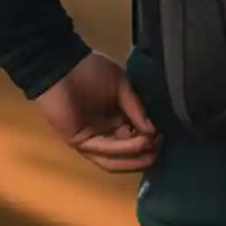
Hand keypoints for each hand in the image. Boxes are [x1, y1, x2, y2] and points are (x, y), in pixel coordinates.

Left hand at [34, 52, 162, 172]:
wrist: (62, 67)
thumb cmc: (91, 70)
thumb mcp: (121, 86)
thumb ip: (135, 108)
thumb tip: (152, 130)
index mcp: (116, 118)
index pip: (135, 137)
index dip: (150, 139)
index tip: (163, 136)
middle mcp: (105, 132)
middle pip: (126, 154)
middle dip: (144, 154)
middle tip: (160, 148)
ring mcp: (92, 139)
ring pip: (114, 159)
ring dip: (134, 158)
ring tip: (151, 151)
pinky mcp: (79, 141)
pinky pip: (102, 152)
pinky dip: (121, 150)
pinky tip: (139, 143)